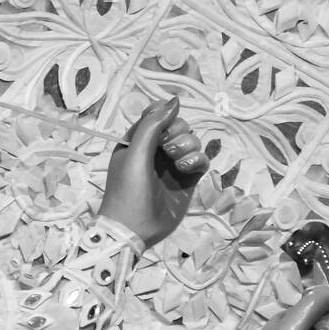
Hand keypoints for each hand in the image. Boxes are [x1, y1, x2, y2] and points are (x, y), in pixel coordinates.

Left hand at [98, 96, 209, 249]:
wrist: (132, 230)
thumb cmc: (127, 191)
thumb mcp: (134, 154)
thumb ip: (152, 124)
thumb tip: (175, 100)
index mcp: (137, 143)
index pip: (158, 116)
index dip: (165, 116)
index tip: (163, 128)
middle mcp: (156, 152)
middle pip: (179, 126)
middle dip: (179, 132)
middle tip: (168, 148)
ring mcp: (172, 166)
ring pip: (192, 142)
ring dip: (188, 146)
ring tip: (177, 161)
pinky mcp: (186, 181)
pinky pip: (201, 160)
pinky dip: (197, 159)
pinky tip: (186, 168)